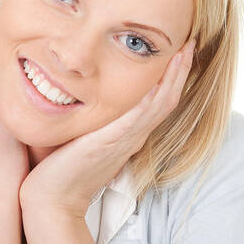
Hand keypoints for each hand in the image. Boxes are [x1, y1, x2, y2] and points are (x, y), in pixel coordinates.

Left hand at [18, 40, 195, 219]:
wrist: (53, 201)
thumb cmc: (59, 172)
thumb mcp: (79, 137)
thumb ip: (87, 120)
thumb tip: (77, 95)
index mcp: (127, 135)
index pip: (157, 101)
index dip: (170, 77)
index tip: (176, 50)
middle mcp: (132, 136)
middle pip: (167, 99)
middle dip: (180, 70)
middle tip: (190, 42)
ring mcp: (125, 139)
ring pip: (161, 103)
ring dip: (175, 76)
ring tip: (183, 49)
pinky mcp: (112, 140)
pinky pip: (141, 114)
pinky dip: (155, 94)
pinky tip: (162, 75)